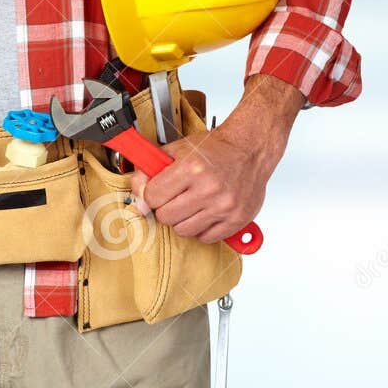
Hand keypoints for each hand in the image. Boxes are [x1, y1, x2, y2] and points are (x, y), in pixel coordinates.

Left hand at [129, 75, 302, 243]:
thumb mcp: (176, 150)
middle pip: (166, 217)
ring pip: (184, 230)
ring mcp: (224, 206)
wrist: (249, 149)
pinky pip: (206, 238)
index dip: (150, 195)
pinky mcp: (237, 219)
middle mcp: (209, 189)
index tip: (156, 192)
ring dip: (182, 220)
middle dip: (164, 208)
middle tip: (174, 198)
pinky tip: (204, 213)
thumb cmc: (215, 149)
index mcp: (191, 169)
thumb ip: (150, 170)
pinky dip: (202, 229)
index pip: (152, 197)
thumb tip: (137, 195)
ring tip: (190, 205)